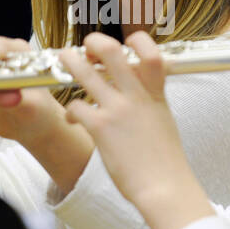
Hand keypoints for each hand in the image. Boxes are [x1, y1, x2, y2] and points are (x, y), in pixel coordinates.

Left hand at [58, 32, 209, 228]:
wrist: (165, 188)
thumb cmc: (165, 160)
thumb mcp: (164, 119)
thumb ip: (151, 99)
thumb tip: (140, 89)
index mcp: (155, 93)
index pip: (150, 52)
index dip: (136, 41)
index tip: (125, 44)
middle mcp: (135, 96)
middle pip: (111, 51)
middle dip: (94, 42)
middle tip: (86, 47)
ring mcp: (117, 110)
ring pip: (84, 72)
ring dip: (71, 62)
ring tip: (64, 60)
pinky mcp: (100, 128)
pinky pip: (75, 106)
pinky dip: (69, 111)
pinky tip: (71, 119)